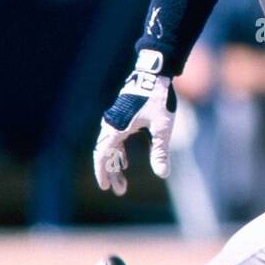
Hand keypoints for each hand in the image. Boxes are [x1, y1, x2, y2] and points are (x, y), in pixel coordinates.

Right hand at [93, 49, 176, 194]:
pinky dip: (119, 151)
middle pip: (105, 153)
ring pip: (110, 146)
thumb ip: (160, 151)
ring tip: (123, 182)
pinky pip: (116, 138)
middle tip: (119, 190)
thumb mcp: (162, 127)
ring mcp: (116, 118)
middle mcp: (112, 124)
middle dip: (111, 173)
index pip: (103, 155)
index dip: (102, 172)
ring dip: (115, 164)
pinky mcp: (122, 115)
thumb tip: (162, 174)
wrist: (154, 73)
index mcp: (117, 128)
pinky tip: (125, 161)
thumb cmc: (158, 99)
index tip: (105, 187)